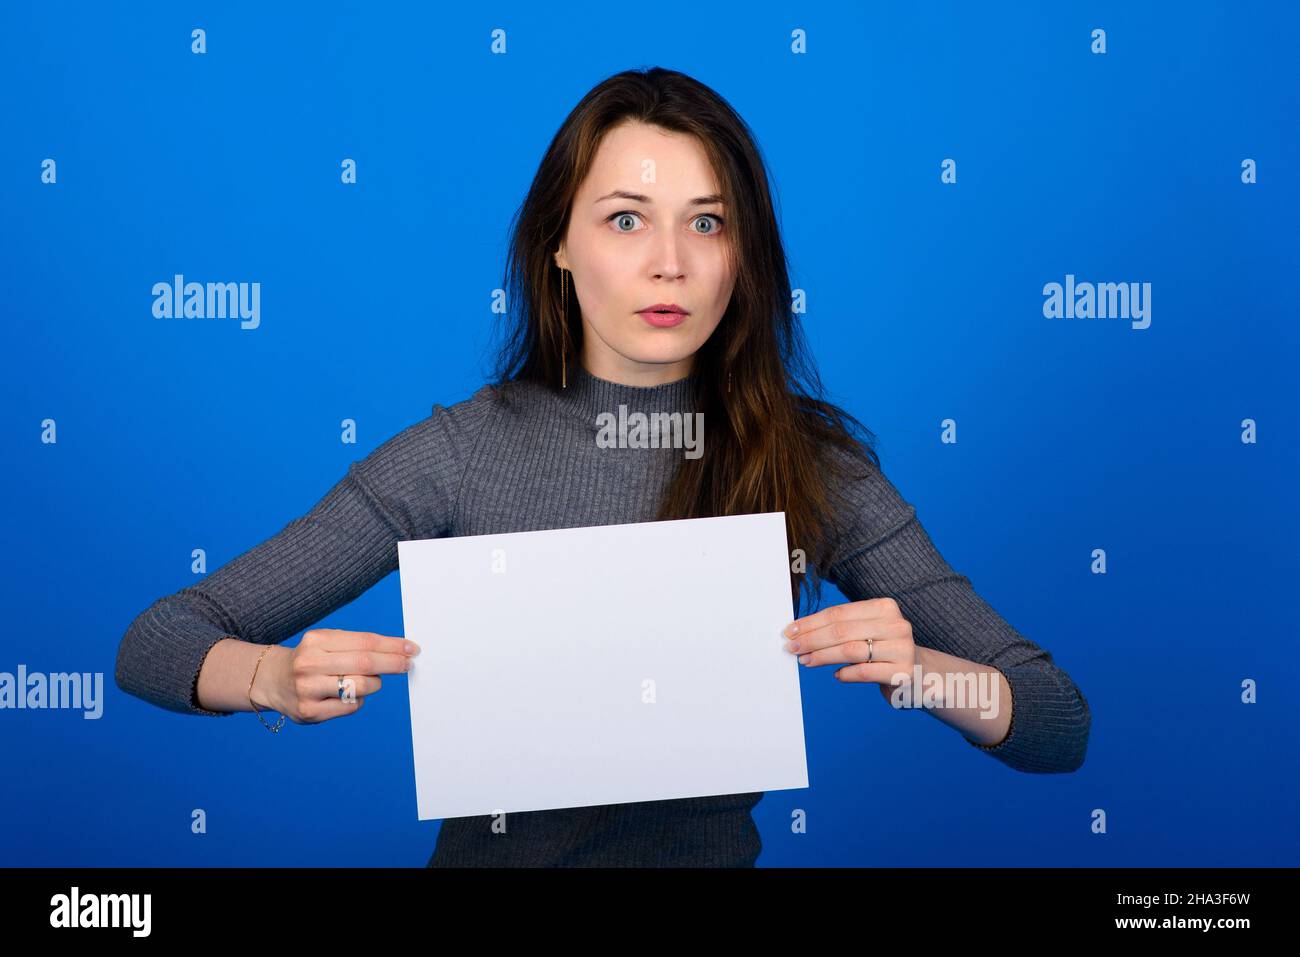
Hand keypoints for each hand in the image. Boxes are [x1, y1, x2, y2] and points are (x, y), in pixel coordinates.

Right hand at [253, 629, 419, 723]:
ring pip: (360, 687)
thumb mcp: (326, 642)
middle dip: (393, 663)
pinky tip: (349, 695)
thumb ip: (357, 645)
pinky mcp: (309, 712)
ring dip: (374, 684)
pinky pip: (351, 706)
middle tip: (408, 664)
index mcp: (316, 641)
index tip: (412, 649)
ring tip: (370, 681)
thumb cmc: (311, 659)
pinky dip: (358, 700)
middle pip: (364, 663)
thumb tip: (398, 651)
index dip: (392, 646)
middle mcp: (309, 664)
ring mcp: (308, 689)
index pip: (364, 642)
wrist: (272, 681)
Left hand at [783, 598, 917, 700]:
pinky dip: (845, 674)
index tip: (790, 631)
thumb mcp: (869, 631)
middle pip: (842, 631)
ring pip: (851, 650)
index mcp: (885, 607)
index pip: (839, 613)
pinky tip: (836, 675)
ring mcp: (902, 649)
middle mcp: (896, 625)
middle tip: (792, 647)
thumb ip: (843, 628)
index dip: (811, 622)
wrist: (921, 674)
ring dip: (822, 656)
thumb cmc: (885, 650)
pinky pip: (864, 672)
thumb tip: (801, 632)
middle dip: (812, 639)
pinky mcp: (902, 673)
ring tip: (805, 661)